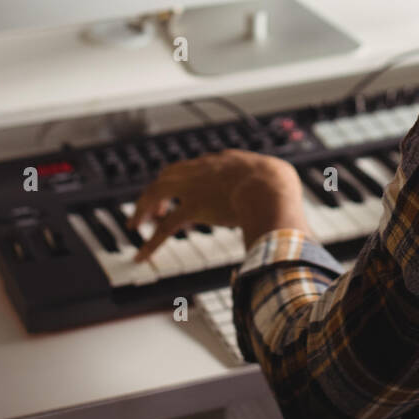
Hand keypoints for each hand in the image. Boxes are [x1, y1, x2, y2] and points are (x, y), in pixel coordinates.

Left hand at [128, 149, 309, 259]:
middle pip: (169, 174)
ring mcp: (196, 187)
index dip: (187, 178)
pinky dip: (150, 243)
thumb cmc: (280, 185)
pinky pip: (165, 227)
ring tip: (134, 225)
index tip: (184, 190)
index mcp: (224, 161)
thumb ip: (274, 184)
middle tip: (151, 208)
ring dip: (143, 209)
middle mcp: (205, 169)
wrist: (271, 188)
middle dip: (157, 190)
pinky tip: (140, 257)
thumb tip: (284, 195)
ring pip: (158, 192)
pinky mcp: (193, 208)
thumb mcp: (278, 176)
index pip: (197, 166)